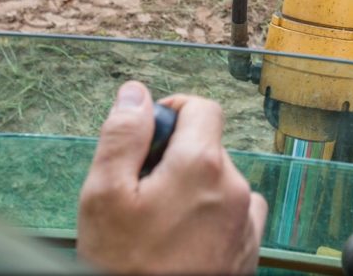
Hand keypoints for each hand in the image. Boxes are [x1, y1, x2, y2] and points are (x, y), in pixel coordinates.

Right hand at [77, 82, 267, 273]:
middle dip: (177, 159)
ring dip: (196, 192)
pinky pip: (234, 218)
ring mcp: (246, 224)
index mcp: (202, 166)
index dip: (174, 111)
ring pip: (222, 184)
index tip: (151, 136)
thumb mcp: (104, 194)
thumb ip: (123, 135)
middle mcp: (235, 189)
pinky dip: (212, 221)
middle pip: (209, 148)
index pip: (203, 107)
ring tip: (159, 225)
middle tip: (141, 194)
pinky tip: (182, 244)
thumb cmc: (124, 267)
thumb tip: (135, 94)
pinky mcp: (248, 254)